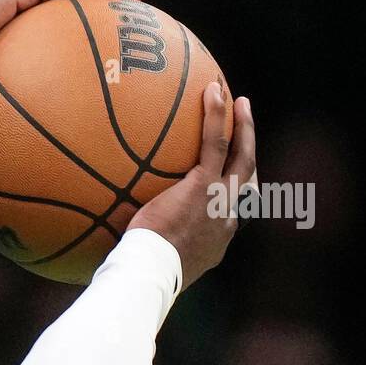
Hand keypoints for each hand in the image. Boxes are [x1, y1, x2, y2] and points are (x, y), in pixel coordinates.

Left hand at [129, 83, 255, 288]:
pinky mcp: (204, 185)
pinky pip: (215, 142)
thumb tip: (117, 242)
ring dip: (243, 126)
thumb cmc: (141, 274)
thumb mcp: (150, 262)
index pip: (231, 210)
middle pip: (247, 179)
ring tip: (239, 102)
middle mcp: (225, 218)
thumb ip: (144, 246)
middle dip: (249, 150)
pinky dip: (217, 116)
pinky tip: (213, 90)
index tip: (227, 179)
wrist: (148, 273)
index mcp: (216, 238)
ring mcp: (219, 200)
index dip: (233, 191)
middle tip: (246, 127)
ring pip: (242, 156)